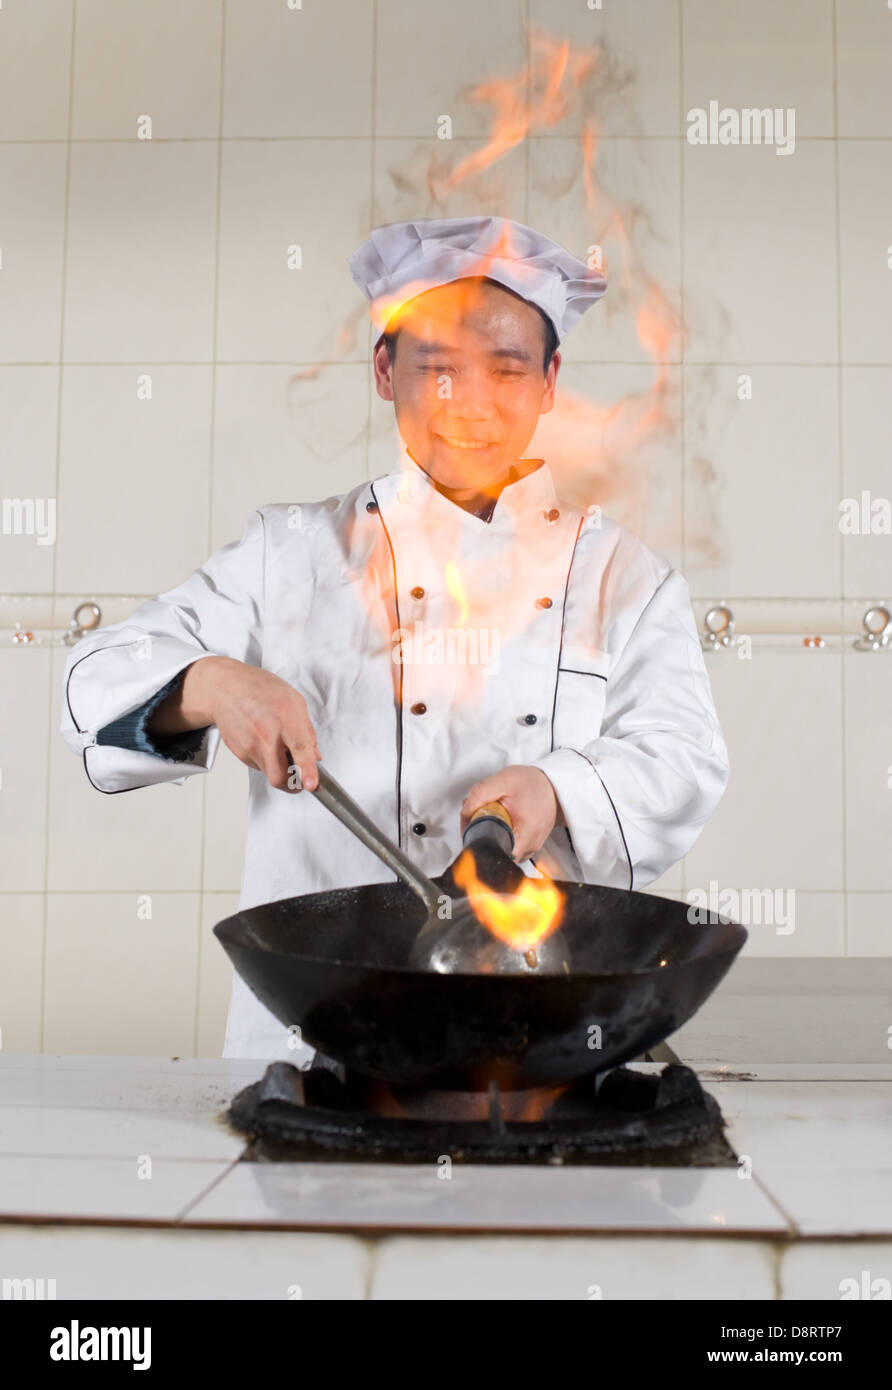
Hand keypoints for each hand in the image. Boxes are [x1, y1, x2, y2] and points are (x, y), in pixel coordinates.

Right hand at [149, 656, 320, 791]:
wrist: (225, 689)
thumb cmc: (261, 690)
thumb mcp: (295, 701)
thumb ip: (308, 731)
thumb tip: (316, 756)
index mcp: (286, 717)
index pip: (299, 748)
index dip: (307, 769)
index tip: (311, 784)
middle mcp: (266, 734)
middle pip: (279, 777)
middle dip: (292, 784)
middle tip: (299, 773)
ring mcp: (250, 746)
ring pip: (269, 773)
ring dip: (278, 767)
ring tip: (277, 744)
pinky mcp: (239, 753)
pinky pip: (258, 765)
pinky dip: (266, 759)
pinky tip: (263, 741)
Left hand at [460, 765, 562, 861]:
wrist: (554, 786)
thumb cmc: (532, 783)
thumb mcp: (504, 780)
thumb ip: (480, 794)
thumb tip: (465, 813)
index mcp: (526, 834)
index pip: (495, 854)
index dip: (478, 843)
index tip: (471, 828)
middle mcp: (530, 847)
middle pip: (495, 851)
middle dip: (481, 835)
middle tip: (479, 815)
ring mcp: (531, 848)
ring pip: (501, 849)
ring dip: (490, 835)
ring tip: (493, 815)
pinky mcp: (529, 846)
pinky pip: (509, 845)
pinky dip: (500, 834)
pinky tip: (501, 820)